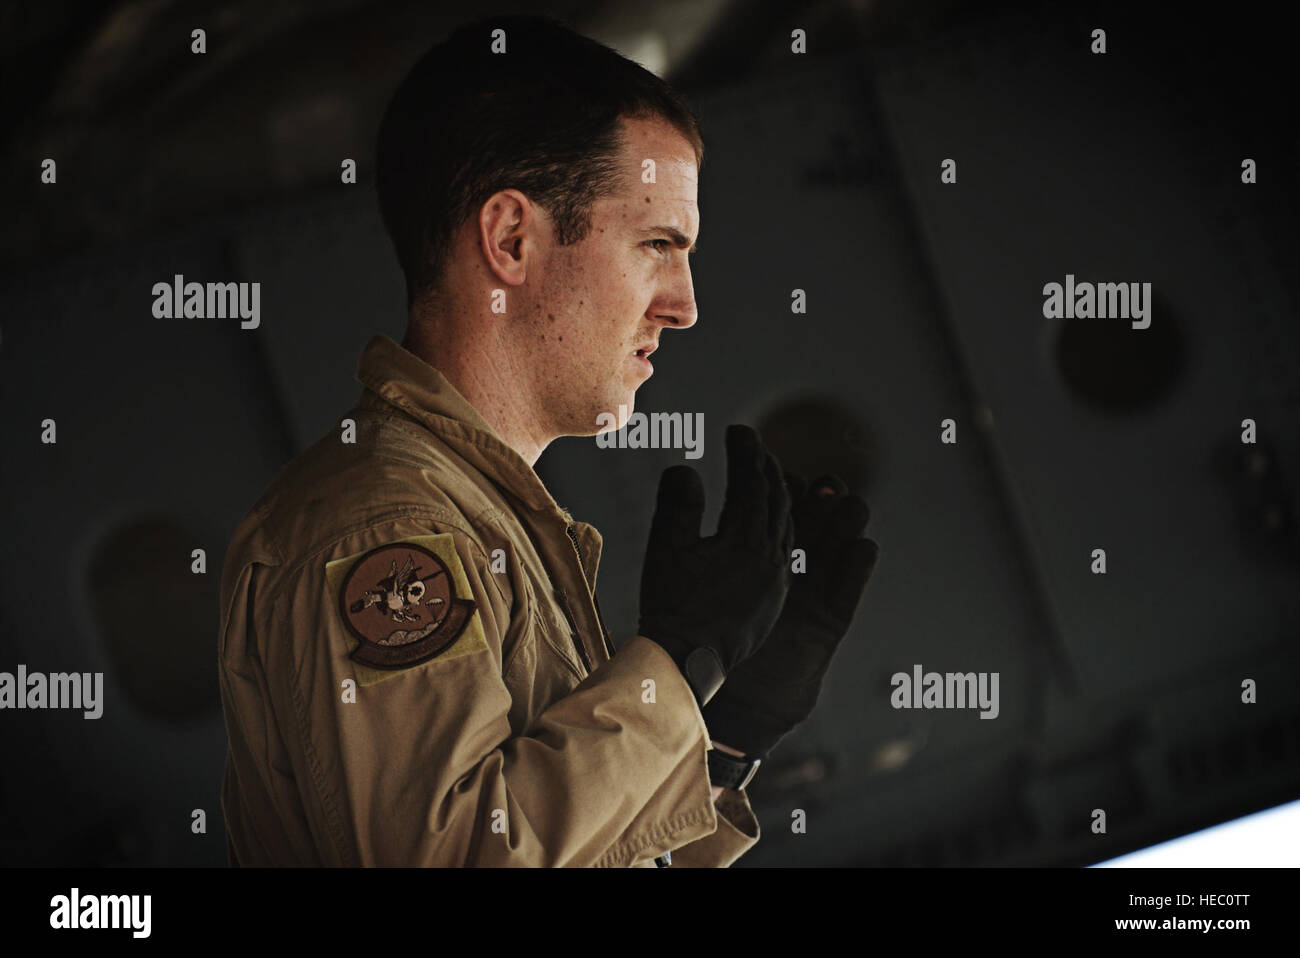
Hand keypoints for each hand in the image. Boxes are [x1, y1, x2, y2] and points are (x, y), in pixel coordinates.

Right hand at [639, 425, 793, 704]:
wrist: (688, 661)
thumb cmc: (672, 605)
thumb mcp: (666, 549)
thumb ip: (679, 504)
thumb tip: (687, 469)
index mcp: (744, 539)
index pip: (751, 482)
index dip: (745, 451)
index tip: (738, 431)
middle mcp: (770, 556)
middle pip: (776, 498)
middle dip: (765, 467)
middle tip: (753, 446)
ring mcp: (776, 578)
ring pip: (787, 524)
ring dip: (778, 495)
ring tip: (764, 477)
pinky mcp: (775, 598)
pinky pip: (788, 551)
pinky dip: (781, 527)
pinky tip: (770, 526)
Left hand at [702, 473, 878, 758]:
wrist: (723, 689)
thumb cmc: (698, 623)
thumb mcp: (687, 564)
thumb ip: (685, 517)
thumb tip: (680, 469)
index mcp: (759, 543)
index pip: (779, 495)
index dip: (781, 475)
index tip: (777, 462)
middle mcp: (792, 558)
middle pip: (817, 510)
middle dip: (820, 491)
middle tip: (816, 481)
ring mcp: (814, 585)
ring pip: (841, 538)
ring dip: (847, 517)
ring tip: (843, 503)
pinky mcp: (829, 617)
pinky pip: (851, 584)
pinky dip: (858, 563)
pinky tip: (859, 547)